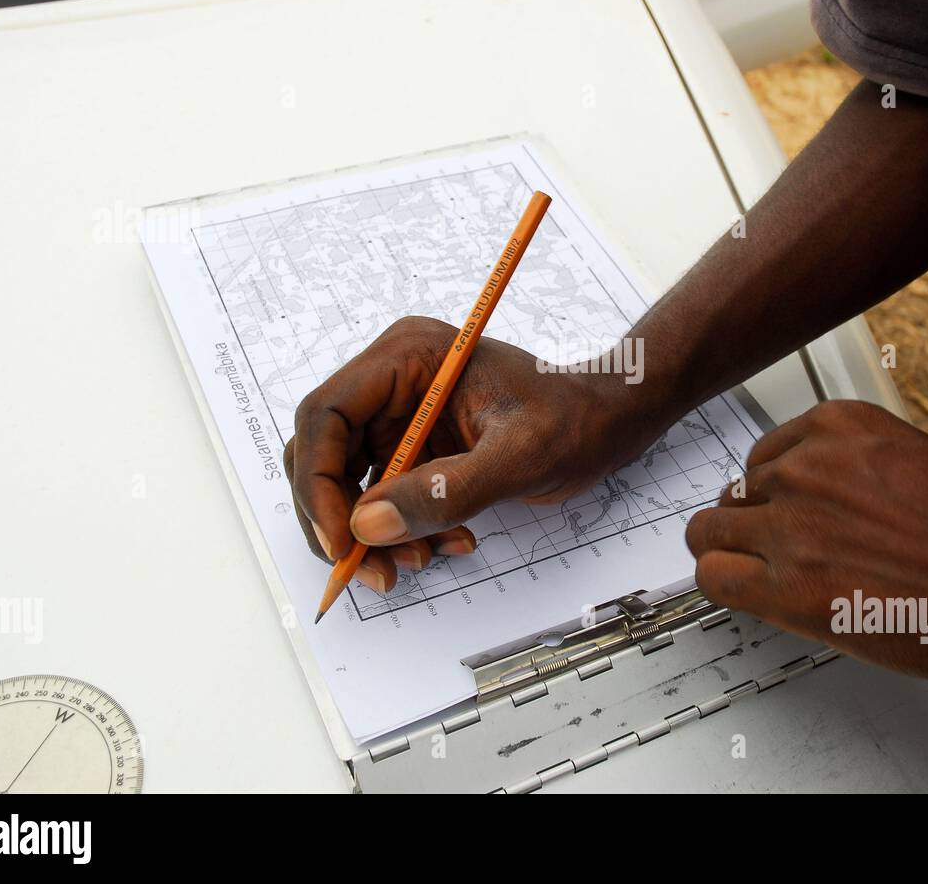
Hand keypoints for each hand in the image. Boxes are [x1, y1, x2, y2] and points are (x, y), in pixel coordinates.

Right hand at [284, 316, 651, 592]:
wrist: (607, 422)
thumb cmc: (575, 420)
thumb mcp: (520, 456)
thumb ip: (447, 491)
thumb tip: (369, 525)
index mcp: (407, 356)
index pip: (326, 415)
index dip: (320, 480)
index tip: (342, 540)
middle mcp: (392, 381)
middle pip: (324, 454)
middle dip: (342, 519)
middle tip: (374, 571)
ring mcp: (400, 415)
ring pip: (348, 485)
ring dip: (376, 535)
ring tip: (424, 559)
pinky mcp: (413, 448)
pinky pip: (383, 499)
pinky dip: (404, 532)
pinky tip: (449, 543)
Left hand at [685, 400, 927, 708]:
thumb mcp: (923, 460)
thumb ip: (859, 465)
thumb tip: (824, 489)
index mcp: (843, 426)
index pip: (767, 451)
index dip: (773, 489)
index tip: (782, 509)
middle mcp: (809, 467)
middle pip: (738, 490)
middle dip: (753, 521)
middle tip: (777, 549)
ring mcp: (792, 526)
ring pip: (710, 531)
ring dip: (728, 552)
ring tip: (757, 574)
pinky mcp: (787, 588)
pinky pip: (714, 578)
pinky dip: (725, 587)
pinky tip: (752, 597)